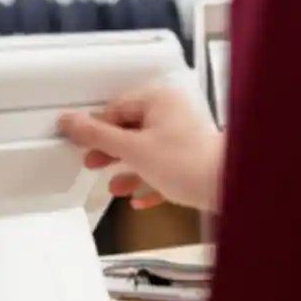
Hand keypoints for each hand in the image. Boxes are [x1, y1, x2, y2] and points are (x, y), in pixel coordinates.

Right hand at [58, 77, 224, 212]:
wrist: (231, 188)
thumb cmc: (188, 163)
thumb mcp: (132, 149)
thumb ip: (97, 136)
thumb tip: (69, 121)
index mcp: (158, 100)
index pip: (115, 109)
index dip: (95, 127)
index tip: (79, 140)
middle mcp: (173, 114)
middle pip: (130, 128)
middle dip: (110, 150)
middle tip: (92, 161)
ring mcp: (184, 138)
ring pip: (146, 150)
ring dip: (127, 169)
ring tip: (113, 185)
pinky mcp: (193, 162)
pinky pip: (163, 169)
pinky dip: (149, 182)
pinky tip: (138, 199)